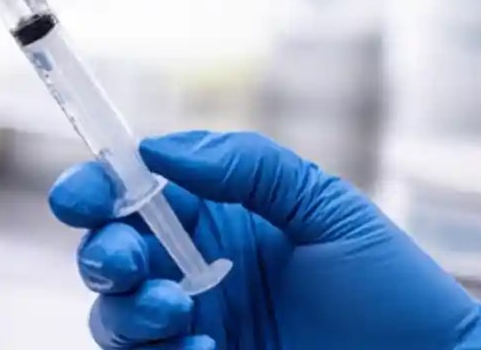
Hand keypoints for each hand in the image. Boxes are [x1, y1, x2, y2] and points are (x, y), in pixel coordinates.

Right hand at [49, 131, 480, 349]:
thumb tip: (160, 149)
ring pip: (113, 318)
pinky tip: (206, 349)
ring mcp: (196, 327)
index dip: (95, 187)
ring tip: (181, 313)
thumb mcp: (328, 209)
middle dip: (102, 254)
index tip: (84, 195)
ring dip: (129, 312)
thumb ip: (247, 167)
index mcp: (217, 216)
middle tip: (129, 264)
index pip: (133, 192)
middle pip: (107, 254)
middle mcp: (194, 271)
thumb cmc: (396, 293)